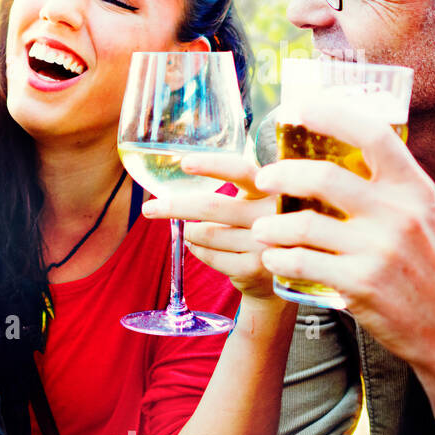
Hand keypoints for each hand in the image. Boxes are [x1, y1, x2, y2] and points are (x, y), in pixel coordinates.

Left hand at [141, 152, 282, 301]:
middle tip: (150, 208)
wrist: (284, 272)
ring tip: (196, 232)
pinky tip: (204, 249)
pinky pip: (208, 256)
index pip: (241, 171)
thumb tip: (185, 166)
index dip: (213, 165)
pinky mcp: (255, 268)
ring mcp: (266, 243)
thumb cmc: (261, 224)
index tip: (185, 163)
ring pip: (205, 234)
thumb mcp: (259, 199)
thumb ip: (240, 182)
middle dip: (175, 207)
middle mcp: (273, 214)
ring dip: (191, 233)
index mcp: (272, 187)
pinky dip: (197, 251)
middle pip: (211, 206)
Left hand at [250, 98, 434, 362]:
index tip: (297, 108)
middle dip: (281, 175)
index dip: (331, 115)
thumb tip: (331, 152)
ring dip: (270, 226)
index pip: (372, 135)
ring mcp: (378, 249)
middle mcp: (397, 213)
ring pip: (302, 224)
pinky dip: (278, 259)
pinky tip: (273, 259)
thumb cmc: (421, 264)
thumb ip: (382, 186)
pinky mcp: (360, 283)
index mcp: (411, 187)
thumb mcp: (416, 214)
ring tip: (261, 230)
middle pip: (323, 178)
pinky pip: (300, 262)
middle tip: (262, 179)